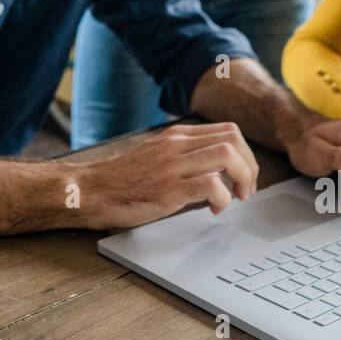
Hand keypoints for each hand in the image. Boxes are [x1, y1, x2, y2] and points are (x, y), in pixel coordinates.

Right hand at [79, 122, 258, 228]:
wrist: (91, 191)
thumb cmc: (121, 180)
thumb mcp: (156, 157)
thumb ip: (183, 157)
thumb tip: (214, 173)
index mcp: (176, 136)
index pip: (227, 131)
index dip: (245, 154)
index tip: (243, 176)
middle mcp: (177, 145)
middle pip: (233, 138)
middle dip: (249, 165)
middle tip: (245, 189)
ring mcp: (173, 165)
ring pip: (227, 155)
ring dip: (242, 178)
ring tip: (235, 198)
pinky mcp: (169, 188)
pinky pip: (211, 184)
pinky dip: (223, 198)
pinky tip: (214, 208)